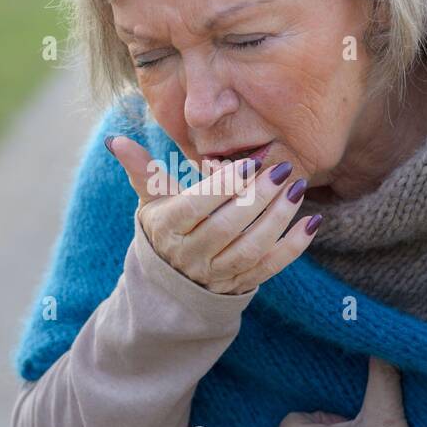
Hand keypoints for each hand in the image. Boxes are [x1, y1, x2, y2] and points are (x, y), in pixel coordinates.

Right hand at [105, 135, 321, 294]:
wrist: (172, 281)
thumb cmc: (165, 229)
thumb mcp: (152, 201)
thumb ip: (142, 170)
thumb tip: (115, 141)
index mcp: (167, 228)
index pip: (195, 207)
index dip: (221, 187)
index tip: (247, 164)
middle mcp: (190, 255)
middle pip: (226, 227)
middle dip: (256, 198)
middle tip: (282, 170)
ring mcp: (216, 274)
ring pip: (249, 249)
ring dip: (277, 220)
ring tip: (297, 189)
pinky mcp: (239, 285)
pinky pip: (268, 269)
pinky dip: (292, 248)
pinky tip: (311, 223)